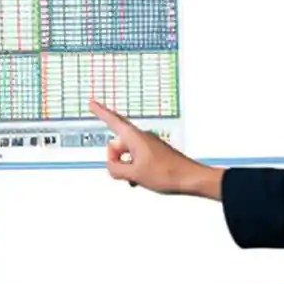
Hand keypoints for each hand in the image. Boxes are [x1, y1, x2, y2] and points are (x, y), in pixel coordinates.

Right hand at [86, 99, 224, 200]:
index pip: (112, 120)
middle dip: (115, 159)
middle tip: (124, 173)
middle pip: (117, 144)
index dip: (100, 111)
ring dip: (127, 167)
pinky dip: (134, 168)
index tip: (91, 103)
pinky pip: (136, 158)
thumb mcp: (134, 174)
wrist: (191, 178)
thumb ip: (115, 169)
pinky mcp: (154, 153)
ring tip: (138, 178)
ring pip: (127, 154)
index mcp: (134, 137)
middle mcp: (141, 137)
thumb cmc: (168, 173)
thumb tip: (111, 166)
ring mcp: (148, 145)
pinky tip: (142, 179)